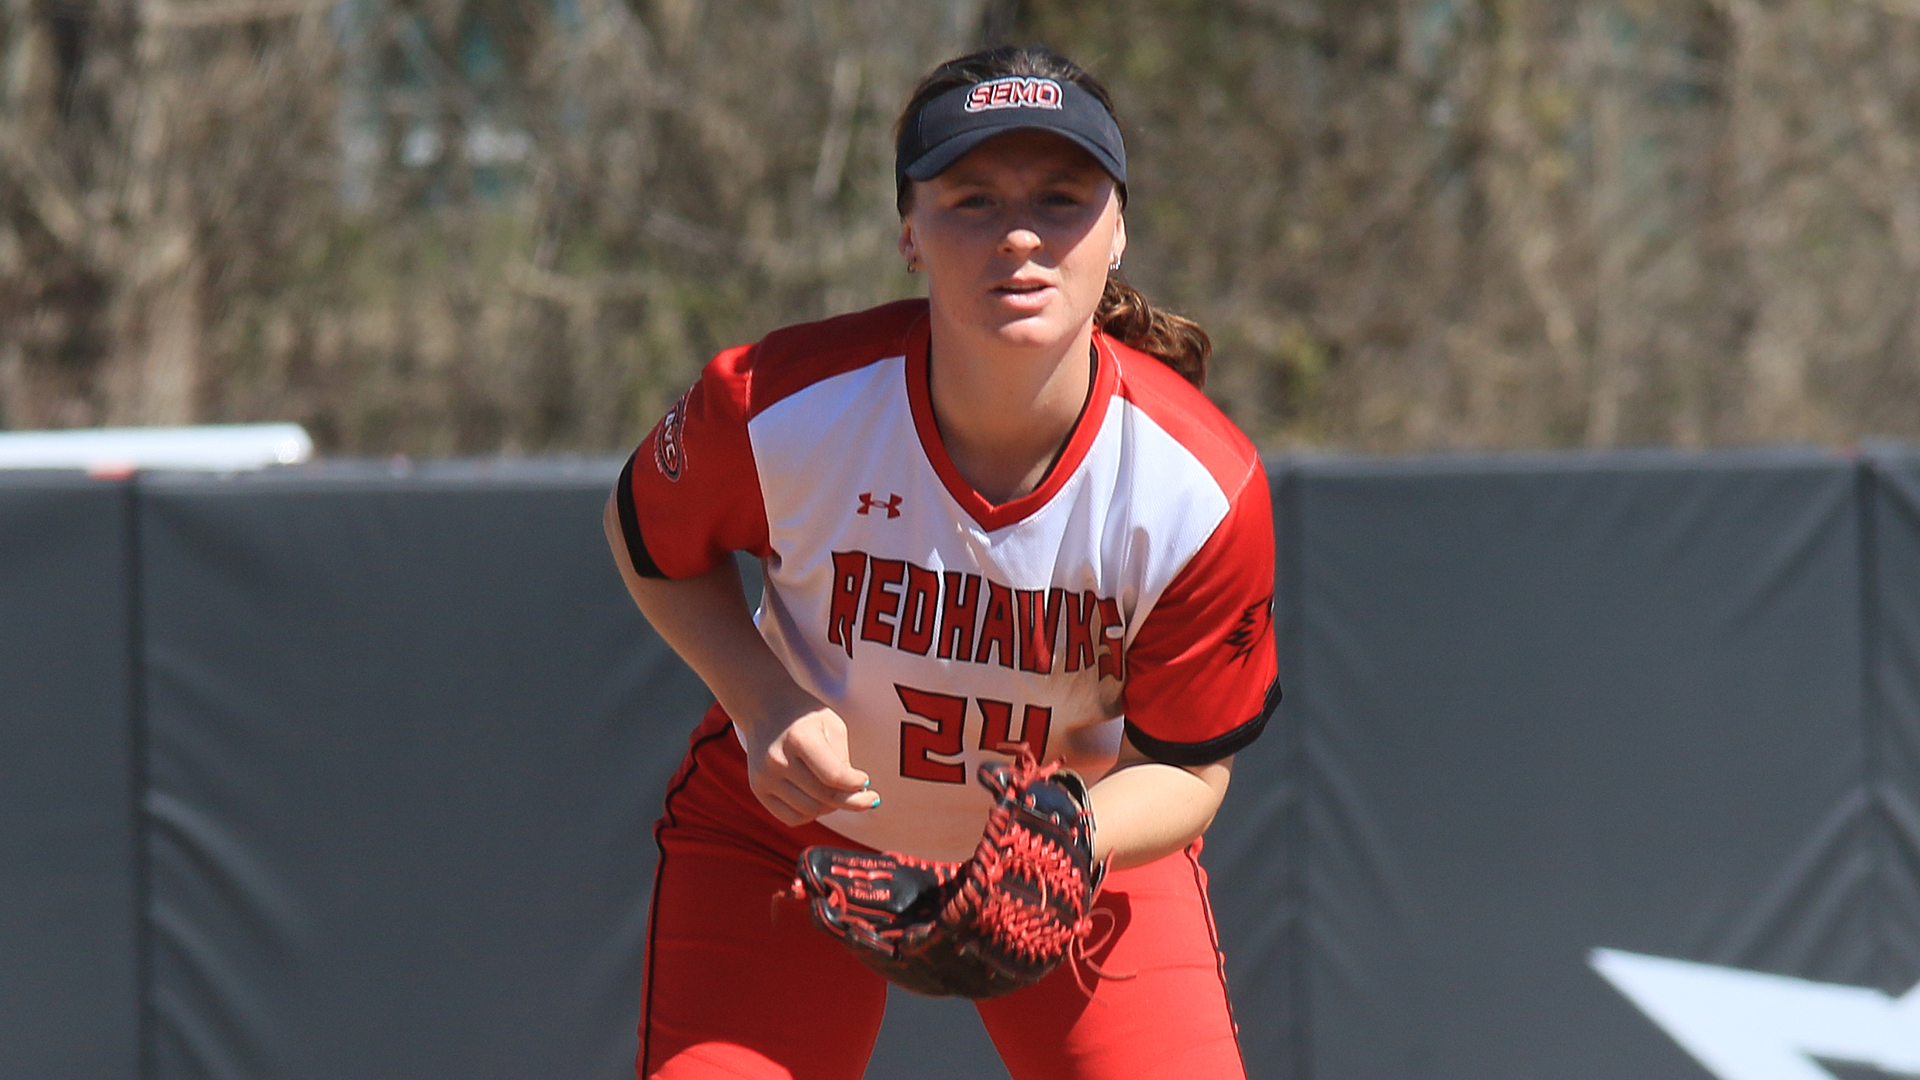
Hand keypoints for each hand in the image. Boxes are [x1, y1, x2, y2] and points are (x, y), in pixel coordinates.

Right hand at [739, 699, 880, 825]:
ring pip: (810, 811)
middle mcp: (777, 760)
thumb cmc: (806, 719)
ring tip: (835, 790)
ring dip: (830, 806)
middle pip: (824, 796)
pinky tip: (817, 798)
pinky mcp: (758, 790)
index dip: (856, 785)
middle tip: (859, 791)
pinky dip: (811, 814)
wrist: (765, 710)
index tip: (865, 781)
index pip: (834, 776)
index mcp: (798, 737)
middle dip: (847, 797)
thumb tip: (856, 795)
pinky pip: (792, 818)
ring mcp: (764, 777)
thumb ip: (843, 760)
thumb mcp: (832, 726)